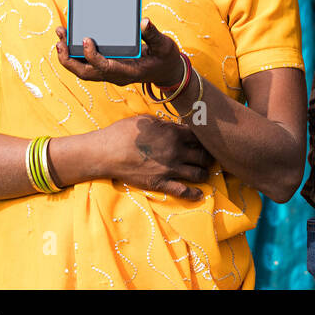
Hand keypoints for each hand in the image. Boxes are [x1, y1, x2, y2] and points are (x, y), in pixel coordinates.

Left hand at [54, 19, 184, 88]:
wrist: (166, 71)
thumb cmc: (165, 58)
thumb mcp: (165, 45)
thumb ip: (153, 35)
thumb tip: (143, 21)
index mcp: (129, 72)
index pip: (105, 68)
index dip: (92, 56)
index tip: (86, 39)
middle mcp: (115, 75)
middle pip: (86, 73)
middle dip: (69, 59)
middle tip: (60, 41)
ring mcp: (110, 73)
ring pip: (83, 70)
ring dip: (68, 56)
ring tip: (60, 35)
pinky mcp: (107, 68)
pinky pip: (87, 65)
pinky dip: (75, 54)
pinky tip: (69, 39)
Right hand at [97, 115, 213, 200]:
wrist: (105, 152)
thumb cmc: (123, 132)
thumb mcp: (146, 120)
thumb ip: (166, 124)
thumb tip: (176, 125)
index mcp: (174, 133)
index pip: (200, 136)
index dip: (205, 138)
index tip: (205, 140)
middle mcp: (176, 151)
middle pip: (204, 155)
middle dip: (209, 156)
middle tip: (209, 157)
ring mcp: (169, 169)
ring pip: (198, 173)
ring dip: (204, 173)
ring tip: (204, 172)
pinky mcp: (160, 183)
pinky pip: (182, 191)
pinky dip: (194, 194)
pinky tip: (200, 194)